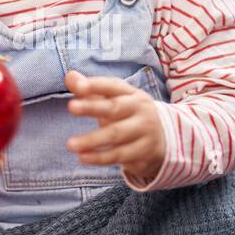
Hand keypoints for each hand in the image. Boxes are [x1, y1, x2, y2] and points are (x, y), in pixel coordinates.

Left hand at [64, 69, 164, 183]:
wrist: (164, 140)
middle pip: (115, 108)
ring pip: (116, 135)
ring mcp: (144, 132)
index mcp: (132, 94)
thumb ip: (91, 90)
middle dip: (92, 107)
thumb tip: (70, 77)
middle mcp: (140, 110)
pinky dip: (100, 158)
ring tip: (70, 144)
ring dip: (92, 139)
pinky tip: (83, 158)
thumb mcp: (115, 101)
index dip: (96, 85)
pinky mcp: (143, 152)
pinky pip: (119, 155)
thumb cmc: (129, 116)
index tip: (78, 86)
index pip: (113, 86)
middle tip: (71, 106)